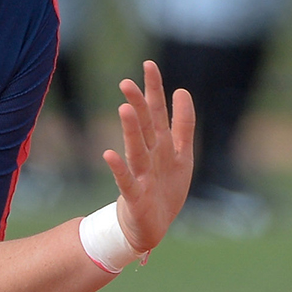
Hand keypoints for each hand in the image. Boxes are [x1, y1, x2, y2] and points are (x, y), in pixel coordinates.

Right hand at [104, 60, 193, 252]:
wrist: (152, 227)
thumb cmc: (165, 188)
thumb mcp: (183, 154)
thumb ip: (183, 124)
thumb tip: (181, 90)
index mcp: (162, 144)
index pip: (157, 112)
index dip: (154, 90)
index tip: (148, 64)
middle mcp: (149, 155)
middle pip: (144, 127)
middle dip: (137, 105)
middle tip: (127, 83)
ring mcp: (140, 175)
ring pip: (136, 149)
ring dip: (130, 130)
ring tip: (124, 109)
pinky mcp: (135, 196)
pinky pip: (125, 180)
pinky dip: (118, 168)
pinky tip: (108, 153)